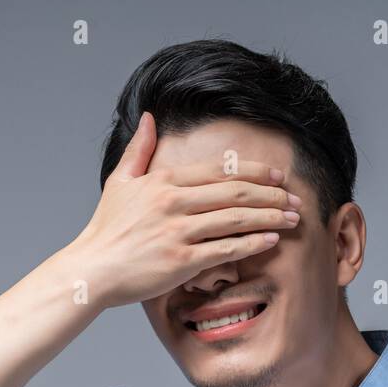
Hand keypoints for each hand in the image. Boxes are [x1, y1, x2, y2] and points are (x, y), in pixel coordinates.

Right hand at [64, 111, 301, 309]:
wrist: (92, 268)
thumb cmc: (107, 229)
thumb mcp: (120, 181)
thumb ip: (139, 149)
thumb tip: (147, 117)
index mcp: (164, 181)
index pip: (220, 170)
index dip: (255, 171)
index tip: (278, 176)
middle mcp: (173, 202)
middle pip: (235, 192)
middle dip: (272, 194)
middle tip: (295, 199)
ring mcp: (177, 232)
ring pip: (236, 218)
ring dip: (270, 217)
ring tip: (292, 218)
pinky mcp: (181, 261)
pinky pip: (226, 249)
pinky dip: (252, 243)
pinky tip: (272, 240)